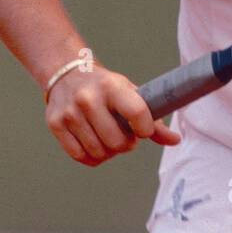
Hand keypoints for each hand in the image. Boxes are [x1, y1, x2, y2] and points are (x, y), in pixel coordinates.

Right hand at [45, 64, 180, 165]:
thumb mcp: (130, 93)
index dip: (145, 128)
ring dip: (109, 152)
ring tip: (110, 138)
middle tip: (126, 136)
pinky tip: (96, 145)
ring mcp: (70, 112)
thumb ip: (152, 118)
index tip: (144, 130)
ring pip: (99, 152)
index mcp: (112, 86)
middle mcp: (88, 98)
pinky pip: (80, 156)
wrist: (68, 75)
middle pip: (116, 141)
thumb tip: (176, 141)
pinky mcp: (55, 124)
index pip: (136, 112)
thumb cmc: (106, 88)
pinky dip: (93, 157)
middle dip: (126, 145)